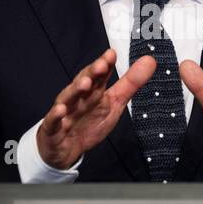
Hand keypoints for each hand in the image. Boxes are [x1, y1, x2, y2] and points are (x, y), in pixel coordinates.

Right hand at [36, 48, 155, 169]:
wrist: (66, 149)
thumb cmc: (89, 122)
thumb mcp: (114, 103)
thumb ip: (131, 83)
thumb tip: (149, 60)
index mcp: (92, 91)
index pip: (98, 75)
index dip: (105, 65)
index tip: (112, 54)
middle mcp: (77, 98)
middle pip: (83, 83)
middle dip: (91, 74)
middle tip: (101, 65)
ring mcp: (64, 112)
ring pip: (68, 99)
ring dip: (75, 90)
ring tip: (85, 83)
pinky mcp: (53, 129)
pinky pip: (53, 122)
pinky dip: (56, 116)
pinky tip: (60, 110)